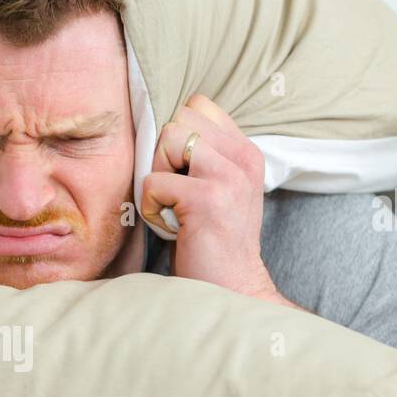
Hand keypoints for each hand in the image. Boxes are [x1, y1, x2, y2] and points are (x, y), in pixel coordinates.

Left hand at [141, 94, 279, 301]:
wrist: (232, 290)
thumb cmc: (211, 242)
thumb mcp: (217, 189)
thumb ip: (202, 156)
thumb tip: (160, 127)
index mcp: (245, 152)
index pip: (198, 106)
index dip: (177, 136)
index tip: (183, 174)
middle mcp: (242, 158)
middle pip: (179, 120)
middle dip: (164, 155)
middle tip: (176, 193)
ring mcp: (227, 177)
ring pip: (167, 140)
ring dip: (157, 176)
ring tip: (174, 207)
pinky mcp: (207, 198)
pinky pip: (153, 180)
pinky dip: (151, 206)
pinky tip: (170, 227)